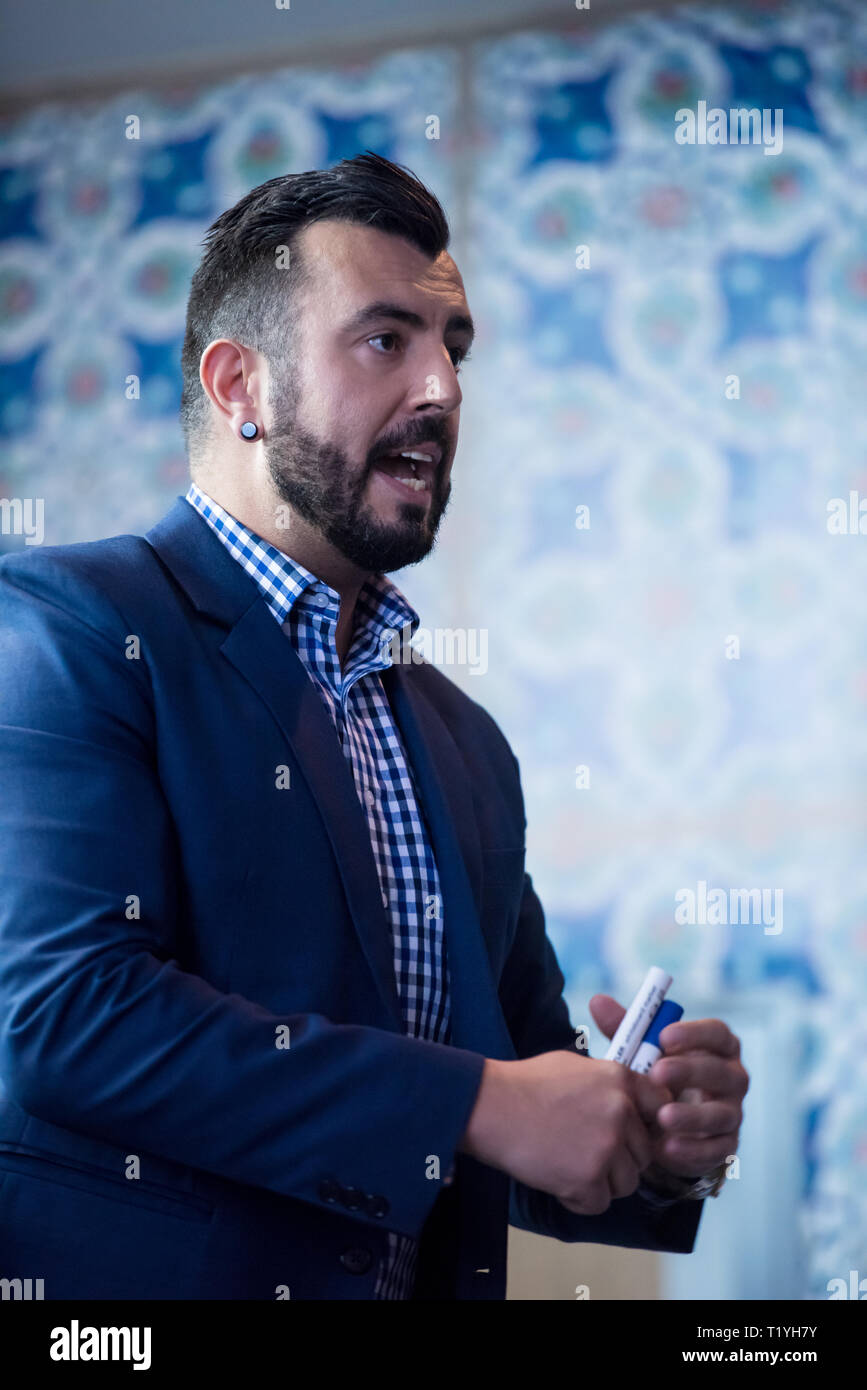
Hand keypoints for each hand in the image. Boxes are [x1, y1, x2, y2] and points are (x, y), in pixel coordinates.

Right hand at [460, 1049, 672, 1215]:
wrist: (491, 1107)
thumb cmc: (525, 1083)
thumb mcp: (575, 1066)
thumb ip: (608, 1084)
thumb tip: (628, 1102)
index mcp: (620, 1080)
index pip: (661, 1108)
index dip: (646, 1127)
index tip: (629, 1136)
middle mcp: (622, 1112)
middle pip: (643, 1154)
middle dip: (619, 1160)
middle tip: (584, 1153)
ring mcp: (608, 1147)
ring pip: (626, 1184)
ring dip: (602, 1183)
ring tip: (568, 1167)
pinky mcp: (589, 1179)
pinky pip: (599, 1204)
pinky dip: (579, 1199)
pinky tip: (557, 1180)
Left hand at [590, 995, 748, 1179]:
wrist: (660, 1128)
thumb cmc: (654, 1078)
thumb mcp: (640, 1054)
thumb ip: (625, 1029)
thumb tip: (597, 1001)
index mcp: (716, 1048)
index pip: (718, 1034)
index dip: (694, 1033)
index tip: (663, 1037)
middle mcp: (732, 1078)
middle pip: (722, 1072)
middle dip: (690, 1072)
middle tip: (657, 1073)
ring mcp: (732, 1113)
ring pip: (721, 1114)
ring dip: (692, 1116)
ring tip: (662, 1116)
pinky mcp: (726, 1145)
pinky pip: (716, 1149)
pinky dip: (693, 1150)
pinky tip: (667, 1148)